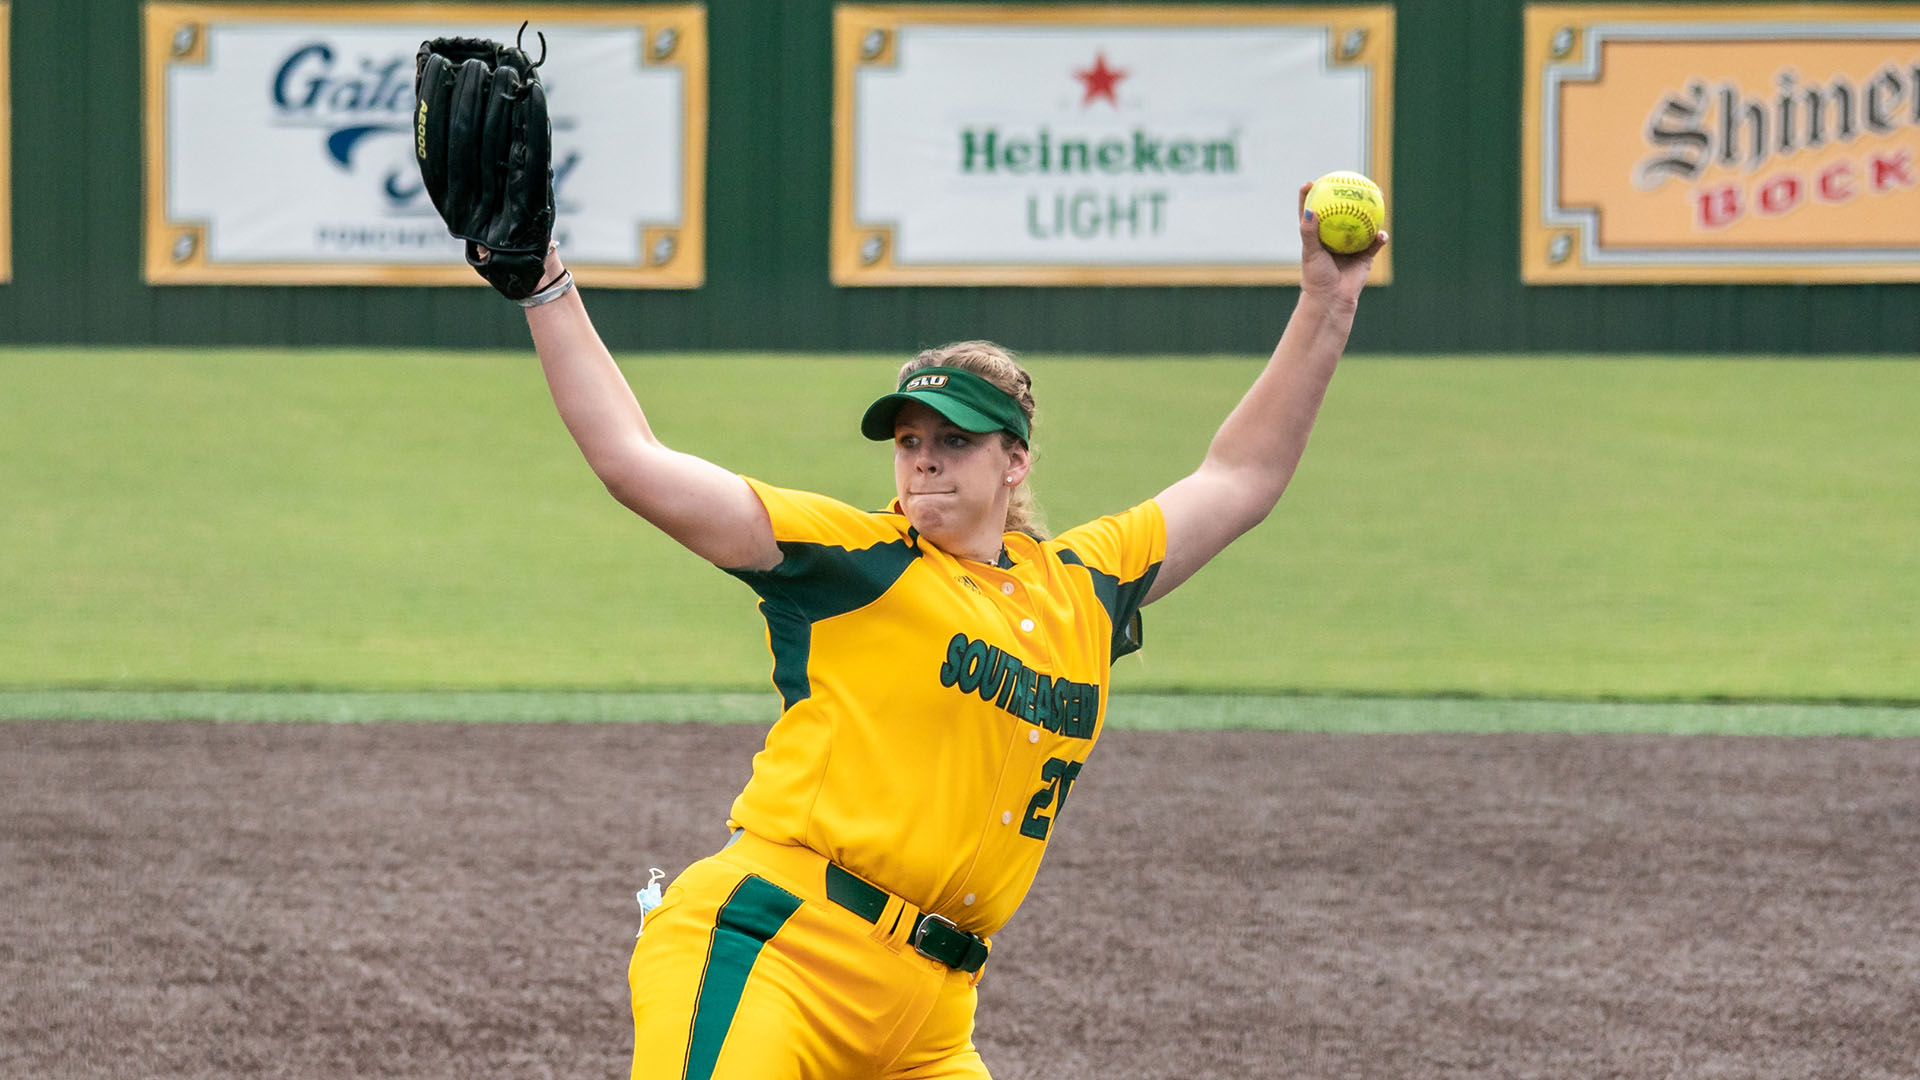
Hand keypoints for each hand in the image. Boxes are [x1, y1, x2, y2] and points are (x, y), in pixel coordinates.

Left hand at [1296, 181, 1385, 306]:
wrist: (1332, 300)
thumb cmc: (1316, 278)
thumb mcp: (1311, 253)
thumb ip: (1309, 231)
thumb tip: (1310, 209)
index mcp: (1319, 236)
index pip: (1313, 211)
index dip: (1312, 195)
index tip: (1312, 182)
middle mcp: (1336, 237)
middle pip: (1343, 211)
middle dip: (1350, 194)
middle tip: (1352, 179)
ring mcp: (1352, 245)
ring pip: (1364, 222)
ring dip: (1372, 208)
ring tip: (1378, 195)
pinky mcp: (1366, 256)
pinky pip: (1375, 242)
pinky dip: (1380, 237)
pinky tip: (1382, 233)